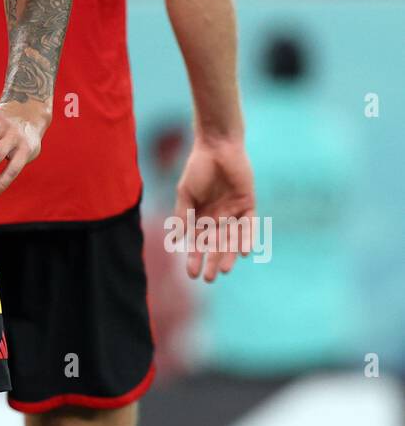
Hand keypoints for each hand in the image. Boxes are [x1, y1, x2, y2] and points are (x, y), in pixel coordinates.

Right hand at [174, 136, 255, 281]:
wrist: (217, 147)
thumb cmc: (198, 168)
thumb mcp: (185, 193)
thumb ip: (183, 215)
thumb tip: (176, 240)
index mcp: (200, 216)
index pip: (197, 243)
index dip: (194, 258)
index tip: (191, 274)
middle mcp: (217, 217)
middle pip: (215, 246)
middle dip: (212, 262)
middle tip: (209, 279)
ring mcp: (233, 211)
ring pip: (232, 240)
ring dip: (229, 255)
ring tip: (225, 270)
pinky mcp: (247, 203)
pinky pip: (248, 225)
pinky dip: (246, 238)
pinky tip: (244, 252)